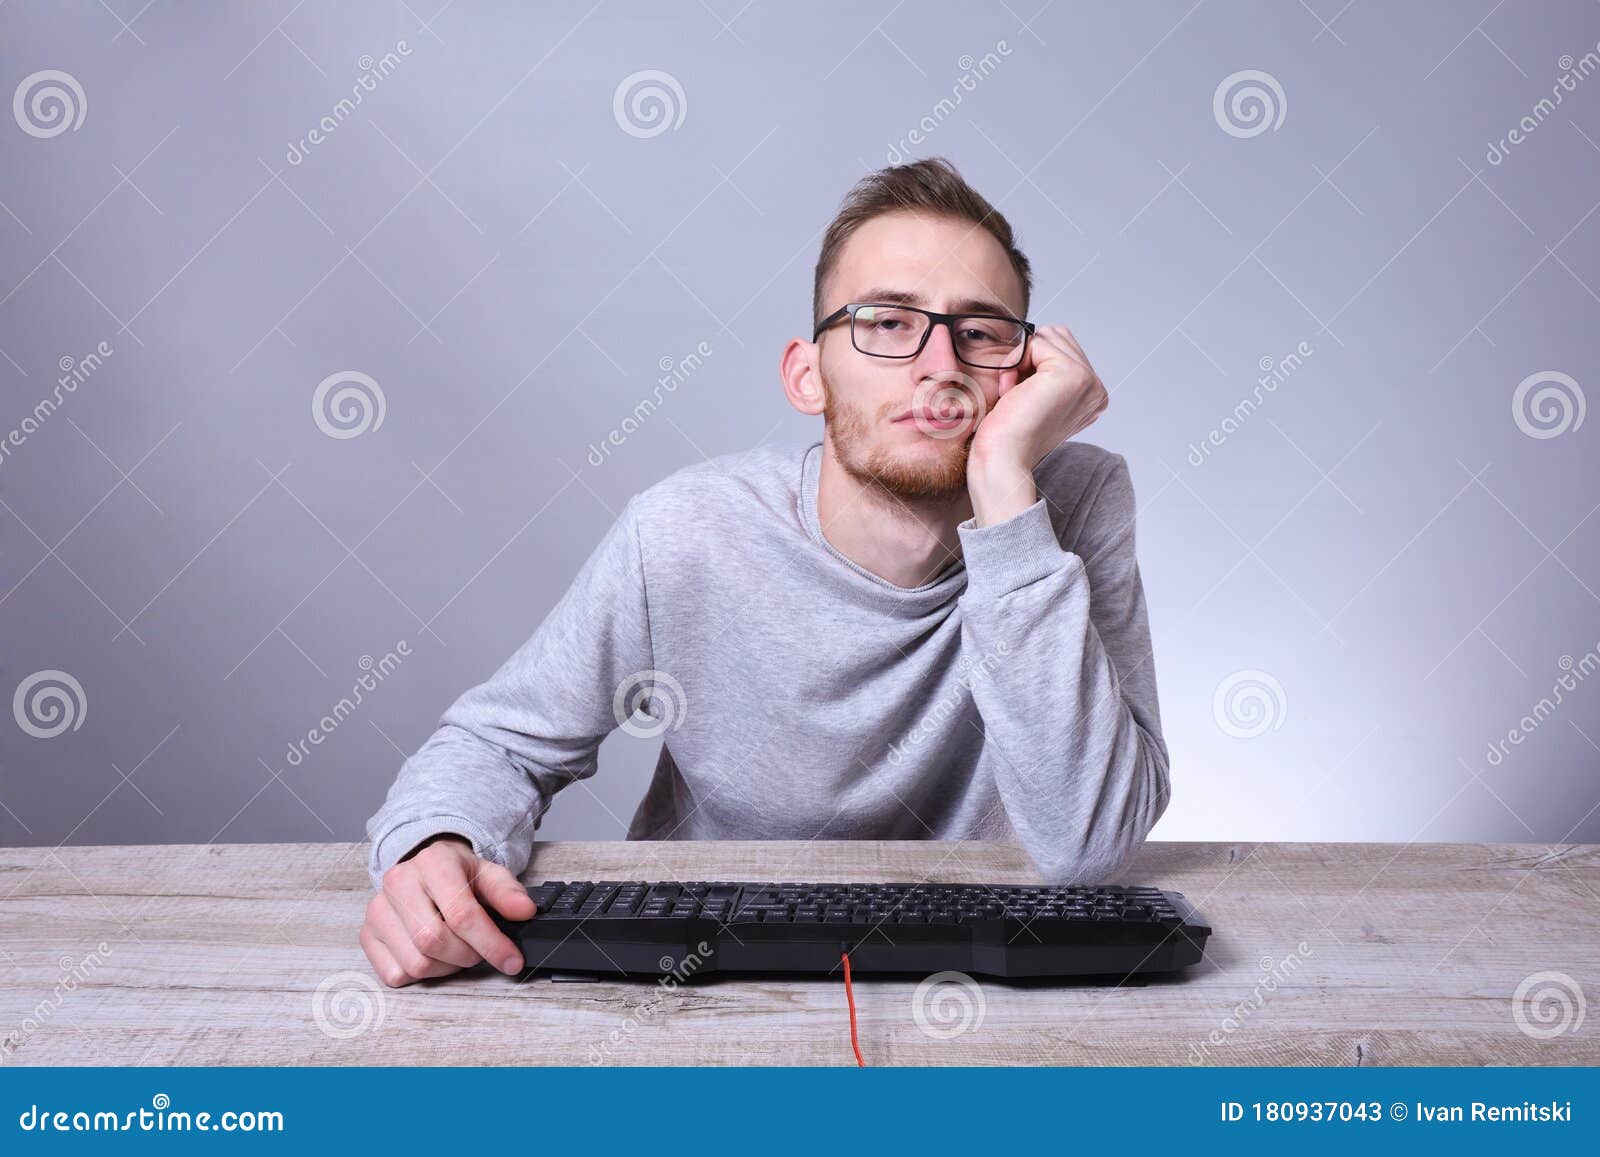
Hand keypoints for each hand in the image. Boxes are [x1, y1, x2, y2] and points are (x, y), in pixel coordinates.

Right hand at [360, 835, 536, 987]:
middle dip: (467, 955)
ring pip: (416, 963)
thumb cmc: (457, 875)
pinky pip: (395, 974)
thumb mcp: (488, 874)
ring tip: (457, 950)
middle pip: (434, 942)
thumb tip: (524, 912)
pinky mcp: (367, 934)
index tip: (511, 960)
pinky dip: (421, 975)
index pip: (461, 914)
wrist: (423, 867)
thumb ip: (508, 892)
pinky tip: (432, 954)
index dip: (491, 944)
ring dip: (446, 967)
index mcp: (432, 863)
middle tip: (479, 950)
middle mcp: (398, 882)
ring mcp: (377, 910)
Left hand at [968, 324, 1107, 525]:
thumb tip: (1038, 337)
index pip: (1063, 347)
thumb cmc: (1007, 434)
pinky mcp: (1072, 375)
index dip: (1032, 365)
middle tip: (1016, 395)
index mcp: (1092, 396)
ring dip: (1021, 360)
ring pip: (1047, 336)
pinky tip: (1013, 393)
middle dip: (1028, 358)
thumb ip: (1045, 370)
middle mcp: (1096, 389)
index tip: (1023, 400)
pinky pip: (1036, 342)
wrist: (1002, 460)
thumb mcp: (1035, 396)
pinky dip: (1016, 362)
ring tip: (1015, 394)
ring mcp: (1088, 381)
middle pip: (1057, 336)